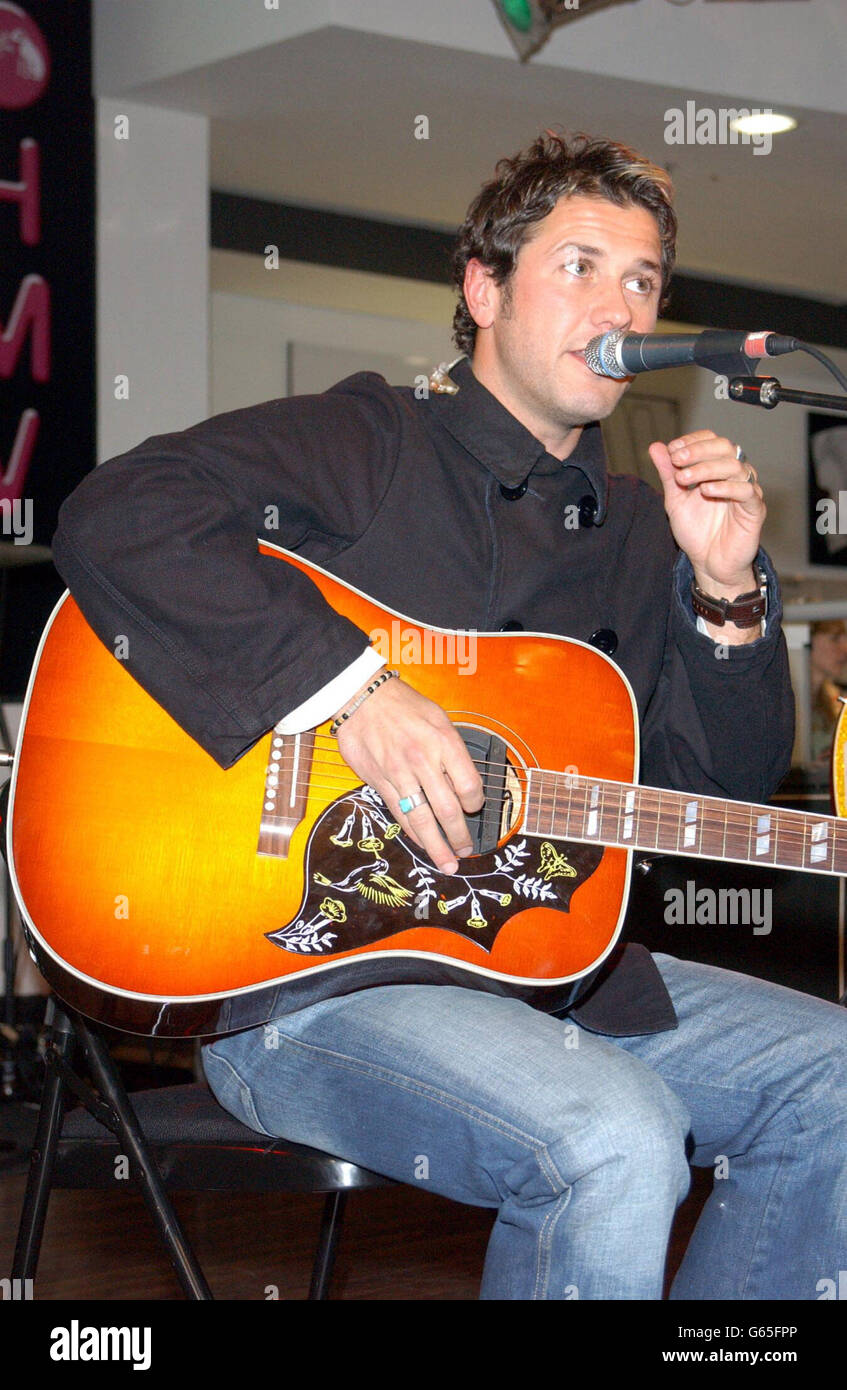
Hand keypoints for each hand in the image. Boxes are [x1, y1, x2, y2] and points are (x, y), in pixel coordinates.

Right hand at [334, 675, 483, 873]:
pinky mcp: (379, 781)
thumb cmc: (404, 705)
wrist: (362, 697)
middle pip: (448, 809)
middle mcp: (423, 760)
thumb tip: (464, 784)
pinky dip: (412, 832)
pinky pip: (399, 813)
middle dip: (459, 835)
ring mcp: (399, 773)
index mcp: (444, 742)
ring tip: (447, 863)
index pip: (469, 785)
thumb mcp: (439, 718)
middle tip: (466, 850)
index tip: (475, 807)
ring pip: (421, 818)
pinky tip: (421, 843)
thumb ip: (452, 750)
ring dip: (436, 845)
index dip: (476, 803)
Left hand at [648, 430, 764, 597]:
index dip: (693, 441)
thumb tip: (656, 446)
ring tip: (683, 478)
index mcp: (718, 469)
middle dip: (698, 451)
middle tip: (677, 460)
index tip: (672, 450)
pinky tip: (705, 491)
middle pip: (725, 447)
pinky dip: (725, 487)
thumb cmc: (696, 532)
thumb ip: (668, 474)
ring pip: (735, 466)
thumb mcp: (675, 500)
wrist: (708, 564)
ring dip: (706, 468)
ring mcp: (747, 491)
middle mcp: (735, 475)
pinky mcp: (755, 509)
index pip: (712, 440)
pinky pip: (746, 491)